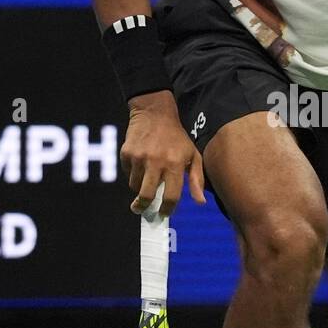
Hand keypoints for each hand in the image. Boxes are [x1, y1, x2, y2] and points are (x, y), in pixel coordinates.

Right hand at [120, 90, 205, 217]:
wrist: (154, 113)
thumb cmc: (177, 137)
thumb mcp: (193, 155)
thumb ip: (197, 179)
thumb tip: (200, 202)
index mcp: (175, 164)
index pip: (171, 196)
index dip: (167, 209)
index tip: (164, 214)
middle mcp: (157, 162)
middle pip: (147, 195)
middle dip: (143, 207)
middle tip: (142, 209)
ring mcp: (140, 158)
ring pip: (135, 185)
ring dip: (139, 186)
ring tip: (147, 175)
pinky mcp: (126, 153)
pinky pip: (127, 173)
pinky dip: (133, 173)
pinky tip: (140, 162)